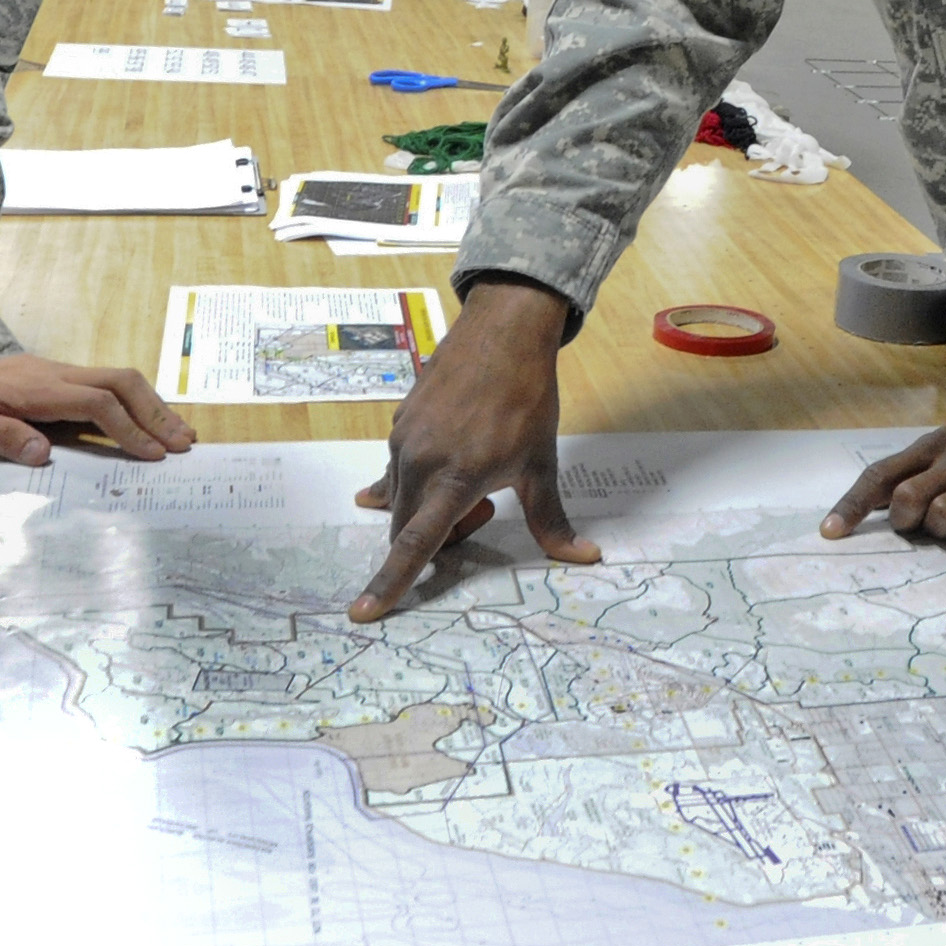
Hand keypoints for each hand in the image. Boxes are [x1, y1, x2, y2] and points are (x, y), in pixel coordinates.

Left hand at [0, 352, 195, 463]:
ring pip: (124, 380)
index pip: (97, 402)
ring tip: (183, 435)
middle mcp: (62, 375)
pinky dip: (141, 403)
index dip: (127, 427)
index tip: (151, 455)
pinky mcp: (69, 379)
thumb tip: (44, 454)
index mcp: (39, 388)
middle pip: (123, 382)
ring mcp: (68, 374)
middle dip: (157, 412)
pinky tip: (154, 422)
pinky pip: (114, 385)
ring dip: (155, 406)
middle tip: (185, 444)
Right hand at [349, 282, 596, 620]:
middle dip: (441, 534)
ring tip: (476, 472)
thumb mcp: (541, 464)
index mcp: (454, 480)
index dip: (389, 583)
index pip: (414, 545)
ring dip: (432, 504)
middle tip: (487, 505)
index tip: (361, 612)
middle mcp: (419, 462)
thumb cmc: (527, 400)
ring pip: (403, 499)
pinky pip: (398, 469)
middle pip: (408, 528)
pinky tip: (442, 460)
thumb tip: (584, 557)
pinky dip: (418, 479)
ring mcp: (404, 440)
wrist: (503, 332)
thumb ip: (550, 519)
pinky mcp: (399, 421)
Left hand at [823, 426, 945, 547]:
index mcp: (933, 446)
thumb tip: (868, 511)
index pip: (881, 475)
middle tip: (922, 524)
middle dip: (906, 521)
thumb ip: (911, 475)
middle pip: (907, 498)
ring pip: (941, 516)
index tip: (829, 533)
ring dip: (942, 530)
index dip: (852, 505)